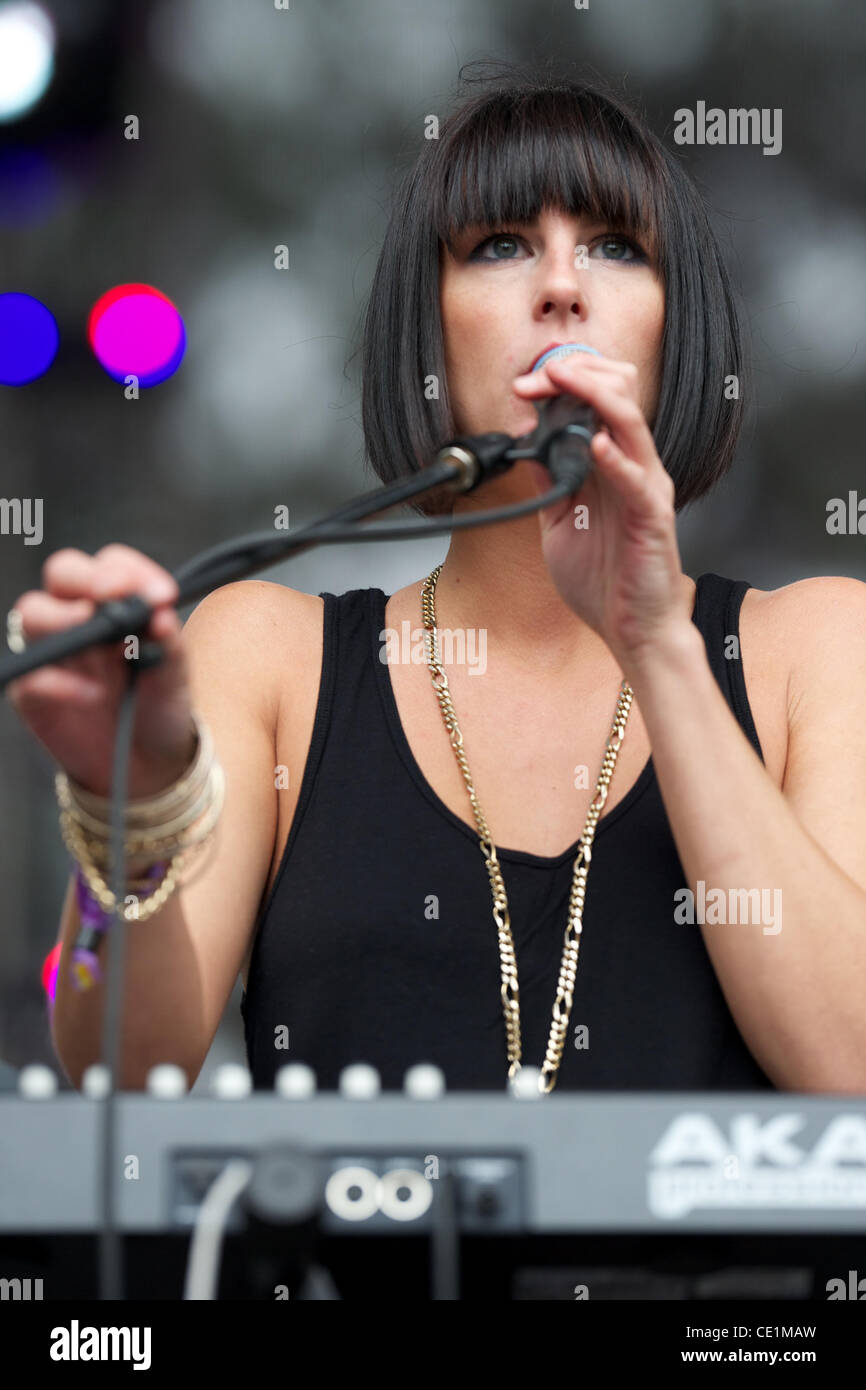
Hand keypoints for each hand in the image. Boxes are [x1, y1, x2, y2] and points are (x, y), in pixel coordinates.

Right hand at [5, 543, 194, 797]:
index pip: (111, 565)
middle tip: (110, 597)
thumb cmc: (160, 704)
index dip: (130, 572)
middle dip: (85, 579)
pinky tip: (90, 696)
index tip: (161, 595)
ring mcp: (53, 652)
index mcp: (115, 603)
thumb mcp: (175, 674)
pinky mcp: (33, 692)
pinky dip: (58, 681)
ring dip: (66, 622)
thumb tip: (161, 616)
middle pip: (63, 572)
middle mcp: (77, 617)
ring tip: (104, 652)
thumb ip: (168, 644)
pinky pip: (29, 674)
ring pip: (33, 611)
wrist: (148, 762)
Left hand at [512, 352, 691, 667]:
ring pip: (631, 421)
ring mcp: (646, 488)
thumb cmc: (604, 581)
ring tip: (563, 382)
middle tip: (537, 379)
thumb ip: (550, 482)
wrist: (633, 630)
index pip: (596, 400)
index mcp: (612, 464)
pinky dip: (615, 457)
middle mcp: (633, 467)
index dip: (562, 381)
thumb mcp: (560, 524)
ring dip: (593, 394)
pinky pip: (637, 478)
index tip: (524, 386)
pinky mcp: (653, 517)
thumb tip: (528, 445)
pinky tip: (594, 444)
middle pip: (619, 392)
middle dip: (576, 373)